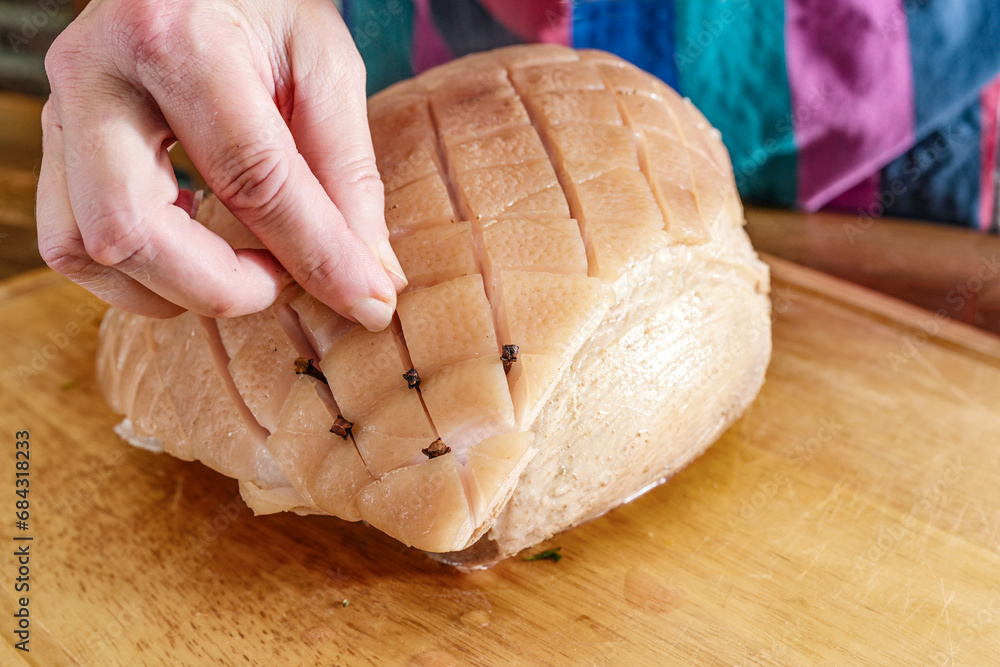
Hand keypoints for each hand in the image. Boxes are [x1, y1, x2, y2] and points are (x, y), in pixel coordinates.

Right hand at [37, 0, 405, 329]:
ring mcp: (61, 107)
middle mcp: (98, 73)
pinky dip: (137, 270)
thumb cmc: (268, 7)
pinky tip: (194, 247)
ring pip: (86, 248)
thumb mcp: (326, 68)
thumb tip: (371, 279)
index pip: (251, 178)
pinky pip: (69, 241)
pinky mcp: (54, 138)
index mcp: (180, 38)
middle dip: (221, 288)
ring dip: (172, 288)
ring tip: (242, 268)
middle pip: (132, 230)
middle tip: (283, 283)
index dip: (315, 255)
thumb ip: (349, 175)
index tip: (366, 301)